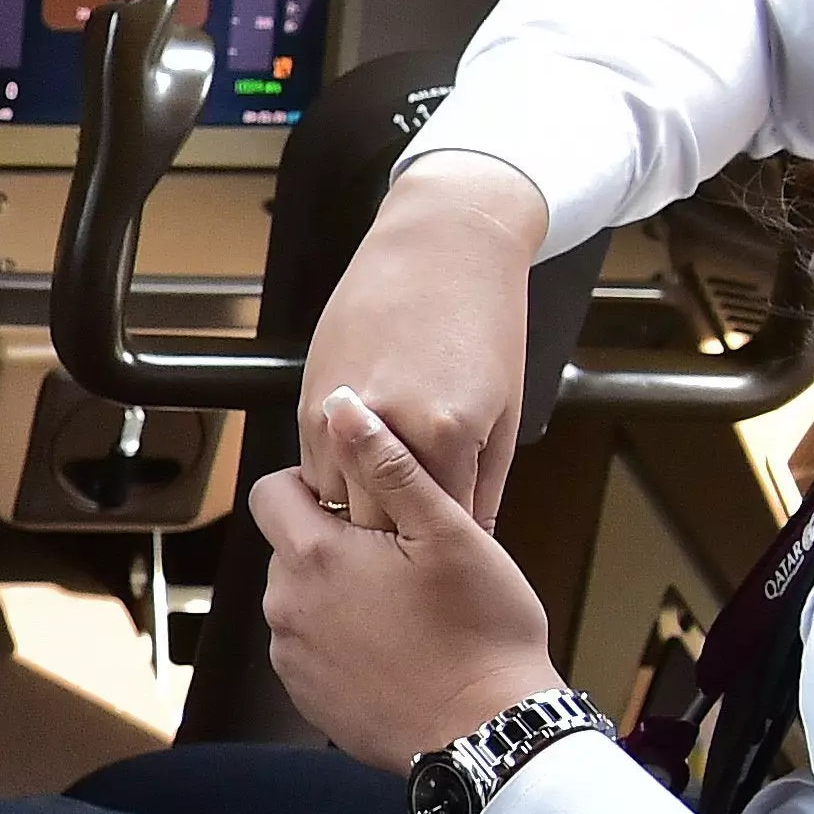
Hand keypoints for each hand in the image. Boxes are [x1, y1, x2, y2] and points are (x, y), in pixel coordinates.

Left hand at [254, 390, 572, 767]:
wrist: (487, 734)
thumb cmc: (481, 632)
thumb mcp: (448, 531)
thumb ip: (387, 463)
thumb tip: (340, 406)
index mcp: (313, 556)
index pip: (271, 492)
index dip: (315, 486)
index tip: (365, 503)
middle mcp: (285, 606)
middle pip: (290, 548)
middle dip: (334, 543)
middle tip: (402, 560)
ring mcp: (291, 658)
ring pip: (301, 599)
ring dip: (338, 594)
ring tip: (405, 609)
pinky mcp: (307, 698)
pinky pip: (312, 649)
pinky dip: (342, 642)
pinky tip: (395, 649)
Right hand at [294, 151, 549, 523]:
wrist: (439, 246)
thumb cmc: (484, 320)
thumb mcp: (505, 411)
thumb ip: (481, 483)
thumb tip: (468, 539)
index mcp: (446, 435)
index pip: (438, 531)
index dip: (444, 552)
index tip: (446, 566)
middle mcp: (385, 430)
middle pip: (381, 530)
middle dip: (397, 550)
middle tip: (410, 558)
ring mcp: (339, 420)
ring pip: (337, 508)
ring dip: (358, 522)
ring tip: (380, 524)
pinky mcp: (309, 406)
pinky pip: (316, 472)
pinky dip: (337, 485)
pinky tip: (360, 478)